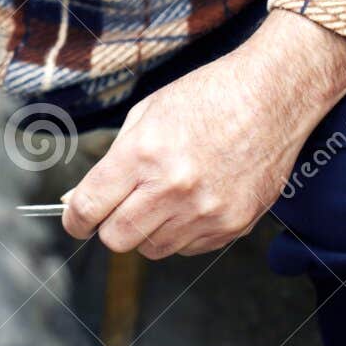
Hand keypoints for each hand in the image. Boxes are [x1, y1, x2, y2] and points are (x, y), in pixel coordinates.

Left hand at [61, 11, 345, 257]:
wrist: (271, 97)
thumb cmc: (209, 96)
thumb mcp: (147, 112)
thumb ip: (113, 158)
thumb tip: (81, 196)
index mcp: (144, 154)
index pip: (90, 207)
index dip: (74, 219)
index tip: (75, 220)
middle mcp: (173, 189)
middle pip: (117, 239)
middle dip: (108, 226)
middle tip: (117, 208)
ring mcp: (205, 213)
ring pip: (152, 249)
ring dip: (147, 230)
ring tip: (163, 196)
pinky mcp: (232, 227)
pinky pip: (187, 249)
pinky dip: (180, 232)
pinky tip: (191, 201)